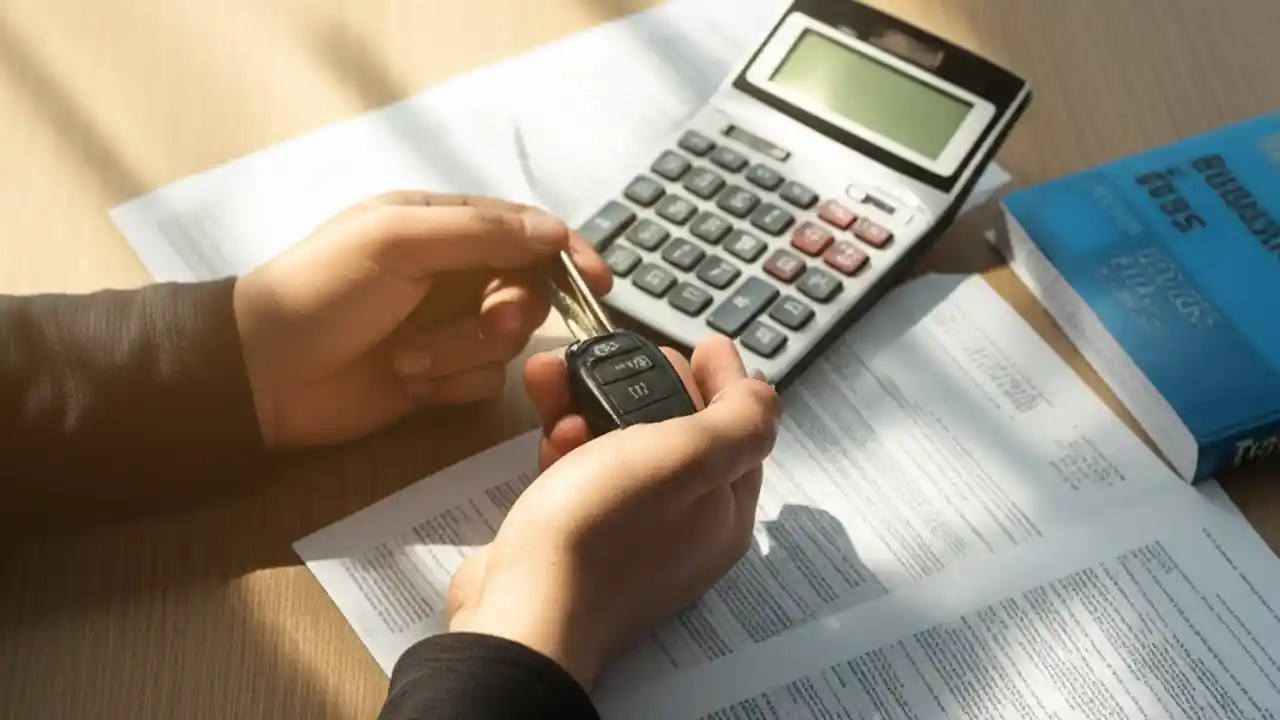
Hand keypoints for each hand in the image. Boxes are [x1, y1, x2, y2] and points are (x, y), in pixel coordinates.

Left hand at [233, 191, 609, 448]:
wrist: (263, 376)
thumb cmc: (322, 293)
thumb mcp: (398, 241)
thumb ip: (481, 232)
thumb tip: (554, 230)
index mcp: (441, 224)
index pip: (525, 229)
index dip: (567, 252)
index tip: (598, 282)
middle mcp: (451, 272)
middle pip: (527, 288)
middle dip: (510, 311)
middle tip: (487, 325)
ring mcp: (447, 325)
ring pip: (507, 341)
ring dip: (465, 353)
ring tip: (411, 361)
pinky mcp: (439, 375)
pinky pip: (484, 382)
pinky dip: (452, 384)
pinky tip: (410, 383)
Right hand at [446, 336, 779, 686]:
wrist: (523, 608)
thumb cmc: (604, 526)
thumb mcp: (684, 458)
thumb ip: (738, 422)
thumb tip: (765, 393)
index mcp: (723, 512)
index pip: (739, 433)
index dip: (725, 383)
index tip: (703, 343)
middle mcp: (685, 528)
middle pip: (676, 437)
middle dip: (644, 387)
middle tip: (618, 357)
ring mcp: (631, 539)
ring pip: (621, 451)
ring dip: (593, 408)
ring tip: (560, 383)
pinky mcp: (580, 541)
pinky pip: (583, 479)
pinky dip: (566, 447)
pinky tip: (546, 432)